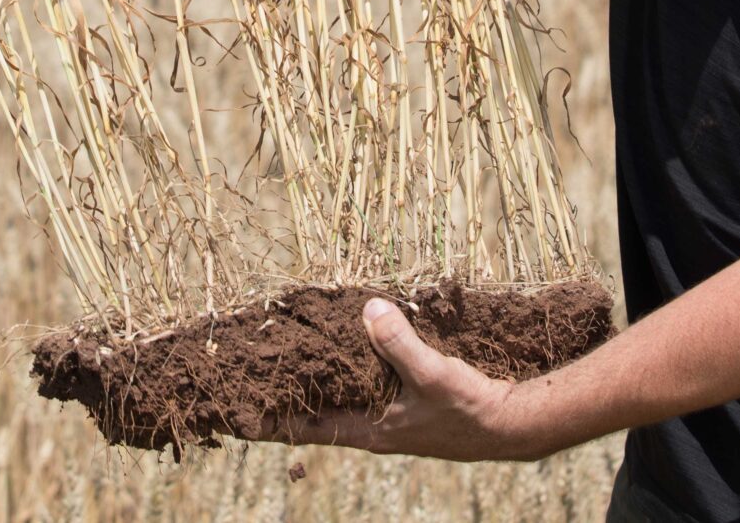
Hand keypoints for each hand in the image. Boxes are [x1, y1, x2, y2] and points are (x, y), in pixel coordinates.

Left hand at [265, 298, 535, 461]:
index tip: (230, 412)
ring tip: (280, 359)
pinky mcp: (402, 404)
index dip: (265, 420)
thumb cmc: (468, 410)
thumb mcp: (431, 375)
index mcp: (365, 430)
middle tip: (245, 376)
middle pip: (310, 411)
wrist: (508, 425)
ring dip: (309, 380)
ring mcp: (384, 416)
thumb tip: (367, 310)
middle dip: (279, 395)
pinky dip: (343, 368)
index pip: (301, 428)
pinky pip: (359, 385)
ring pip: (334, 396)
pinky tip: (342, 347)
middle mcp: (368, 426)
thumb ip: (398, 344)